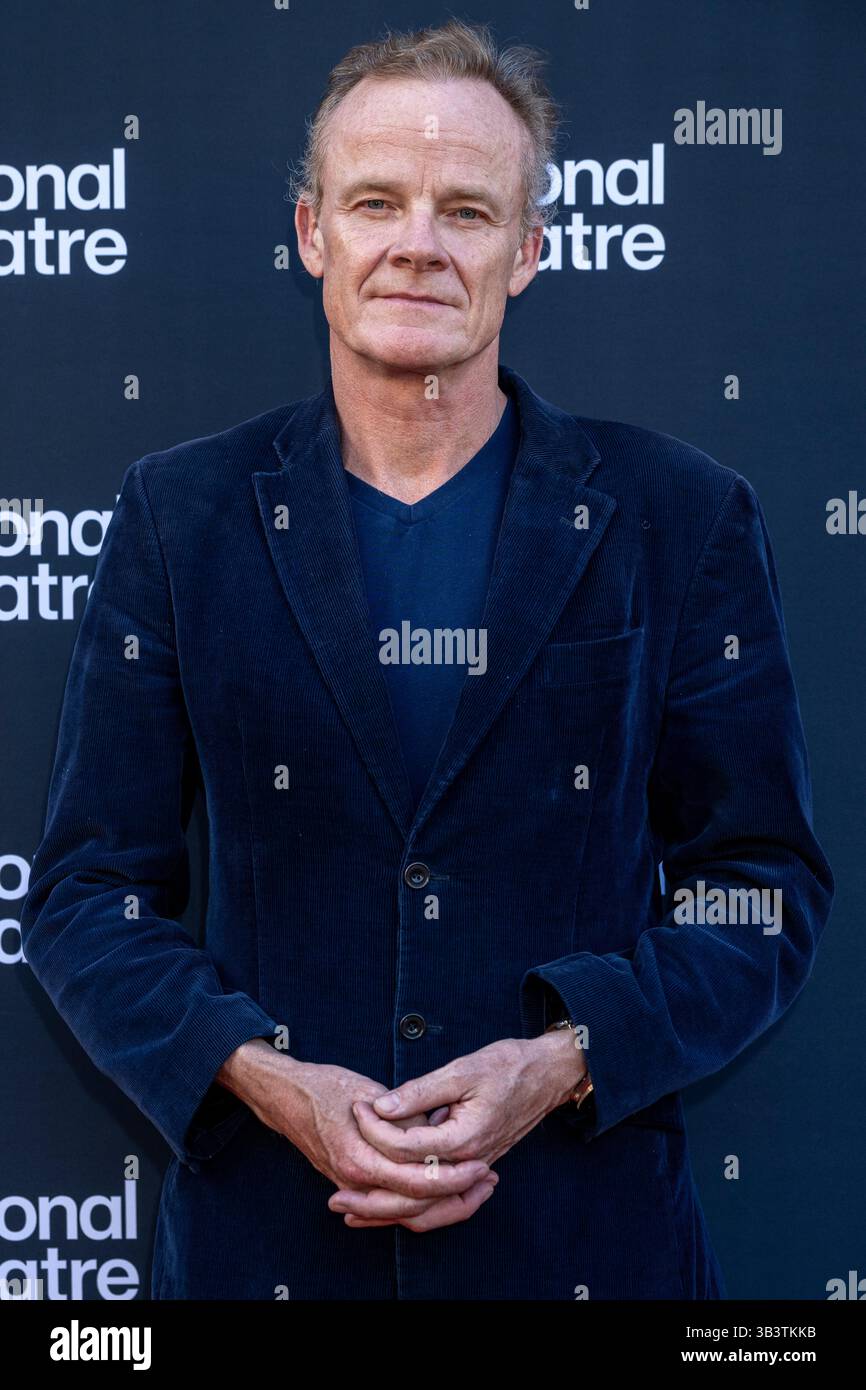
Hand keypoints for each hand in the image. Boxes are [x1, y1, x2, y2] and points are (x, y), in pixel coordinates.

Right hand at [217, 1041, 495, 1229]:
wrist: (286, 1096)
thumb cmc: (324, 1087)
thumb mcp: (370, 1091)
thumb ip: (406, 1114)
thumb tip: (439, 1127)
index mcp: (361, 1158)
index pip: (418, 1182)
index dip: (454, 1176)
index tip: (481, 1165)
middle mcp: (356, 1180)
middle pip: (416, 1206)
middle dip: (457, 1197)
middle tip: (487, 1181)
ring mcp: (352, 1186)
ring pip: (405, 1212)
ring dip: (442, 1204)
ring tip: (474, 1189)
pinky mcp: (352, 1183)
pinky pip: (390, 1205)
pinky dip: (418, 1203)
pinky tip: (443, 1195)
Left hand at [331, 1032, 585, 1229]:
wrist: (548, 1075)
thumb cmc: (509, 1065)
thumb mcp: (462, 1070)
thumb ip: (419, 1091)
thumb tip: (380, 1106)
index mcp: (464, 1138)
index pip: (405, 1148)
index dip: (374, 1129)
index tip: (355, 1108)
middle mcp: (469, 1162)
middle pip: (412, 1194)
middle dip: (371, 1197)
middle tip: (335, 1195)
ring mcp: (473, 1169)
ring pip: (427, 1209)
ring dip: (389, 1214)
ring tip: (353, 1211)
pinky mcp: (473, 1167)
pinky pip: (440, 1202)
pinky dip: (412, 1207)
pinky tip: (389, 1202)